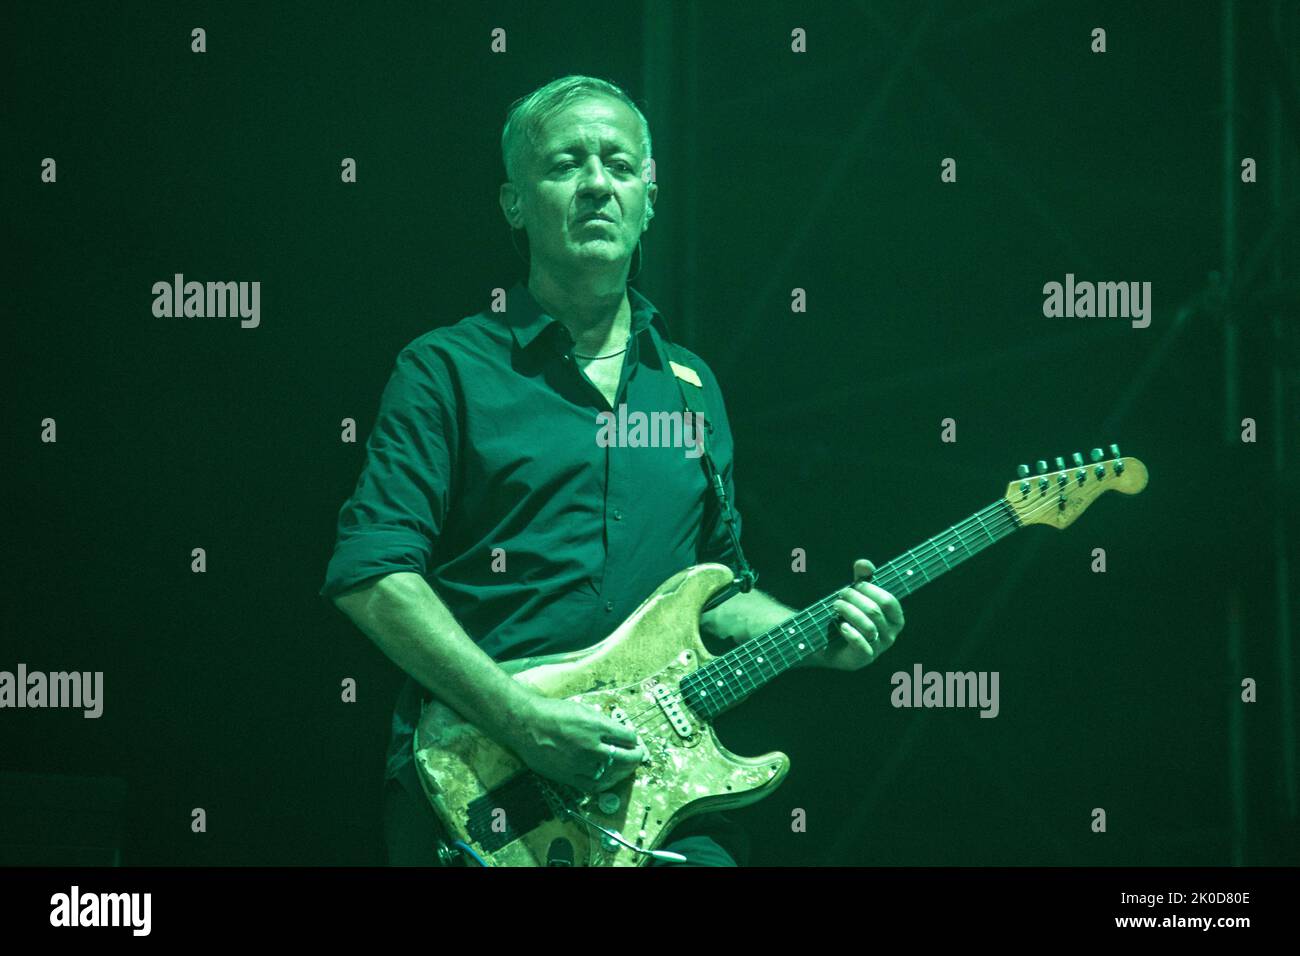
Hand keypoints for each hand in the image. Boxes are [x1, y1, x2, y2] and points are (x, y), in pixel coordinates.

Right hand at [508, 694, 647, 792]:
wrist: (525, 724)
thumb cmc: (552, 712)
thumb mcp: (582, 708)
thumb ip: (602, 721)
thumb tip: (617, 730)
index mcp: (595, 726)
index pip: (627, 737)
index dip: (634, 739)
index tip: (634, 740)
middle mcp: (590, 746)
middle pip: (625, 757)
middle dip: (636, 757)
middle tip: (638, 755)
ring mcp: (580, 764)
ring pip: (612, 773)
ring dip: (624, 771)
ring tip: (628, 768)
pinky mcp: (568, 776)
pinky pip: (594, 785)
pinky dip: (607, 783)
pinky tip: (611, 779)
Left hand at [811, 558, 903, 670]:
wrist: (831, 643)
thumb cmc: (850, 615)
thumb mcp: (857, 594)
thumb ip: (862, 578)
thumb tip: (864, 564)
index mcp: (895, 618)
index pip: (889, 602)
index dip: (872, 590)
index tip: (855, 584)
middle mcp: (891, 635)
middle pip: (875, 612)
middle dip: (855, 599)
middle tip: (840, 594)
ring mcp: (879, 648)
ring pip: (868, 626)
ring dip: (849, 612)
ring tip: (835, 605)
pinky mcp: (864, 658)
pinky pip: (861, 644)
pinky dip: (850, 633)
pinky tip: (840, 625)